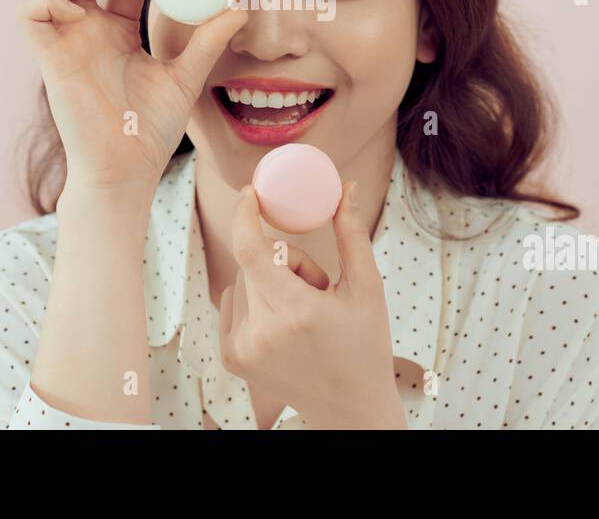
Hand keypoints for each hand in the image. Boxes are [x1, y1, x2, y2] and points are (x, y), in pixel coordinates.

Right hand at [17, 0, 248, 203]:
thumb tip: (239, 6)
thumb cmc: (150, 130)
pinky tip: (81, 12)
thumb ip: (208, 40)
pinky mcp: (48, 58)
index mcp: (115, 27)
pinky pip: (29, 11)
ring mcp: (65, 40)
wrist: (128, 169)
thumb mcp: (187, 76)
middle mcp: (86, 27)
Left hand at [218, 182, 406, 429]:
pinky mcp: (232, 357)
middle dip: (284, 260)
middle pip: (255, 262)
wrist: (350, 410)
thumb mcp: (367, 289)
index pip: (251, 249)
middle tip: (317, 286)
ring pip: (245, 282)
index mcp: (296, 312)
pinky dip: (257, 302)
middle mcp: (261, 332)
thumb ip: (351, 234)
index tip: (250, 193)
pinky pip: (235, 304)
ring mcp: (242, 348)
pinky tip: (285, 327)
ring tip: (304, 313)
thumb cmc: (365, 347)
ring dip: (271, 282)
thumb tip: (345, 188)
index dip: (245, 214)